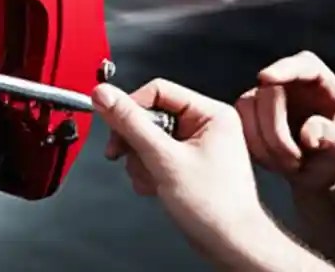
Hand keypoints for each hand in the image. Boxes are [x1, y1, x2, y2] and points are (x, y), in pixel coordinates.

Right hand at [94, 80, 292, 268]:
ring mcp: (197, 145)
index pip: (157, 90)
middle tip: (126, 154)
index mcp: (211, 114)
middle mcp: (206, 125)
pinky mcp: (188, 162)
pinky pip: (154, 154)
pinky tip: (154, 184)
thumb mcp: (163, 158)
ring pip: (148, 137)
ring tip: (150, 178)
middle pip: (150, 115)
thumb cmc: (215, 207)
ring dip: (140, 159)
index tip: (114, 125)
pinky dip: (147, 170)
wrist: (230, 244)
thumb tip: (104, 95)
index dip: (131, 108)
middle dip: (135, 141)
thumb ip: (130, 123)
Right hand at [235, 51, 334, 191]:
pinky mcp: (247, 114)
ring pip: (247, 106)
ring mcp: (265, 98)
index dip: (284, 68)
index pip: (304, 65)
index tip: (265, 78)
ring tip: (287, 164)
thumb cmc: (334, 159)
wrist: (315, 173)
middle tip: (294, 159)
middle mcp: (290, 85)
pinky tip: (271, 161)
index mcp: (323, 85)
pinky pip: (237, 122)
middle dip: (277, 130)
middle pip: (269, 91)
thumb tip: (310, 129)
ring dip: (264, 141)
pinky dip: (252, 145)